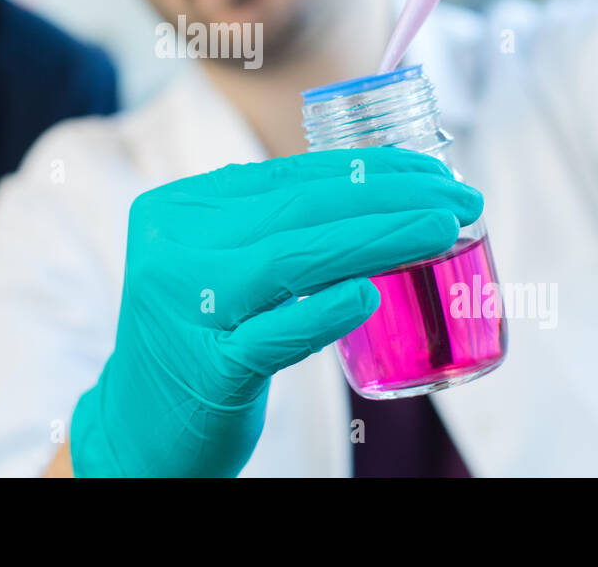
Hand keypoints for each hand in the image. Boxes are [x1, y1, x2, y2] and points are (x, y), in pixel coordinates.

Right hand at [70, 146, 483, 476]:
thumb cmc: (198, 338)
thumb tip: (380, 186)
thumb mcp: (217, 264)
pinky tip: (371, 296)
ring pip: (291, 260)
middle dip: (389, 196)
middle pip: (296, 209)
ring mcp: (186, 310)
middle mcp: (171, 250)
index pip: (286, 177)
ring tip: (441, 230)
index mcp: (176, 210)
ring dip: (376, 240)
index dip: (366, 169)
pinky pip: (274, 334)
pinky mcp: (208, 370)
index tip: (432, 170)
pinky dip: (324, 312)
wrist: (138, 428)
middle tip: (460, 198)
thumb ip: (269, 224)